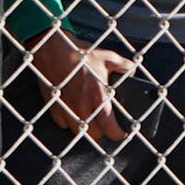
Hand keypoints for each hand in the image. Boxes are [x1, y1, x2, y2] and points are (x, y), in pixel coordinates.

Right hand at [30, 28, 139, 142]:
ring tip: (89, 119)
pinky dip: (69, 120)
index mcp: (97, 96)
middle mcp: (82, 107)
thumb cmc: (78, 53)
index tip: (121, 134)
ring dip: (85, 128)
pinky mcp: (54, 107)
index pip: (109, 127)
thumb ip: (124, 66)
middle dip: (101, 131)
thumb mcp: (108, 57)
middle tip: (104, 123)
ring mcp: (66, 109)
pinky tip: (73, 111)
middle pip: (94, 134)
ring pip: (77, 132)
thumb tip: (133, 72)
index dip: (118, 134)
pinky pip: (62, 123)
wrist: (52, 49)